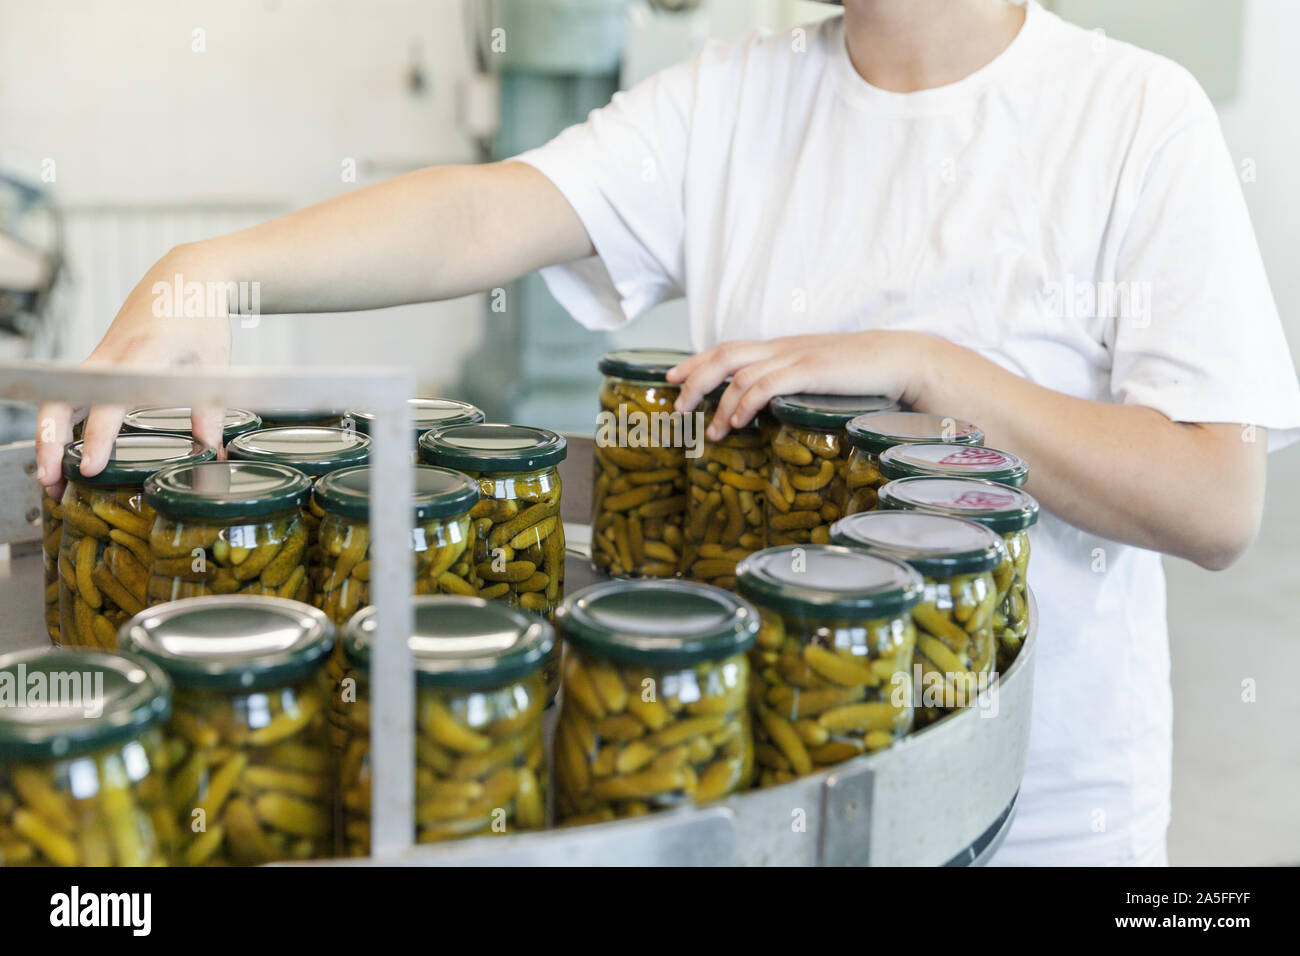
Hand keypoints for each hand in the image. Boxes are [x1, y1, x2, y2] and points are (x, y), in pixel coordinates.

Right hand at [35, 245, 232, 499]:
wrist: (185, 276)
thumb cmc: (200, 314)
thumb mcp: (213, 363)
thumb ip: (209, 410)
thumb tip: (212, 451)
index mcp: (140, 355)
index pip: (109, 404)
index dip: (98, 439)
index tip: (90, 468)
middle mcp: (109, 358)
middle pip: (61, 403)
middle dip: (50, 444)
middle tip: (52, 481)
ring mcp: (98, 360)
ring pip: (57, 402)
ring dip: (49, 440)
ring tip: (54, 477)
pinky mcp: (97, 364)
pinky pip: (69, 396)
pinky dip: (61, 425)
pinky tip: (66, 453)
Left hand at [666, 330, 944, 439]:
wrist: (900, 359)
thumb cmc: (862, 373)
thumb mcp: (819, 374)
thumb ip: (793, 382)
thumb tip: (769, 407)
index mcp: (783, 347)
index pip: (730, 348)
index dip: (697, 361)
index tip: (673, 377)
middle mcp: (783, 347)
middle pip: (724, 355)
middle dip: (694, 379)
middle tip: (677, 405)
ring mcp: (795, 357)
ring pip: (739, 372)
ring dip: (717, 402)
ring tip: (707, 430)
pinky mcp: (809, 371)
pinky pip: (766, 384)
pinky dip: (744, 402)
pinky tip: (735, 422)